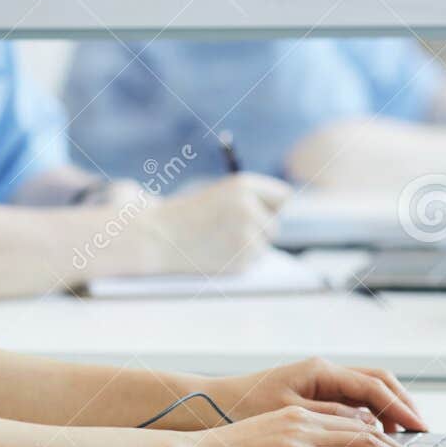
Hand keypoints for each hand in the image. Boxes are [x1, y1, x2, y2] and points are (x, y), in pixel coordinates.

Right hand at [141, 173, 290, 273]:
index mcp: (243, 185)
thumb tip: (286, 217)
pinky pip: (252, 261)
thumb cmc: (191, 214)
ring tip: (218, 240)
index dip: (269, 206)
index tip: (256, 211)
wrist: (159, 237)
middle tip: (227, 228)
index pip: (283, 197)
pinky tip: (216, 252)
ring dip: (247, 246)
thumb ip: (255, 200)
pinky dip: (238, 260)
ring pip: (264, 246)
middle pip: (275, 225)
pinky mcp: (240, 260)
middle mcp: (247, 208)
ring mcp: (245, 236)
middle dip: (258, 229)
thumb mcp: (224, 195)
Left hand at [213, 356, 427, 432]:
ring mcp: (319, 380)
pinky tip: (377, 435)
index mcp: (320, 371)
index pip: (374, 387)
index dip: (401, 409)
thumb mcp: (291, 414)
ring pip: (368, 391)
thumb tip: (370, 424)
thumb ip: (333, 417)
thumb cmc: (243, 407)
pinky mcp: (313, 393)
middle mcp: (323, 371)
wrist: (209, 404)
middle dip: (403, 406)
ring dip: (390, 411)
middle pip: (378, 383)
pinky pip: (352, 400)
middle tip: (421, 434)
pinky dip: (371, 415)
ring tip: (405, 438)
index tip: (420, 430)